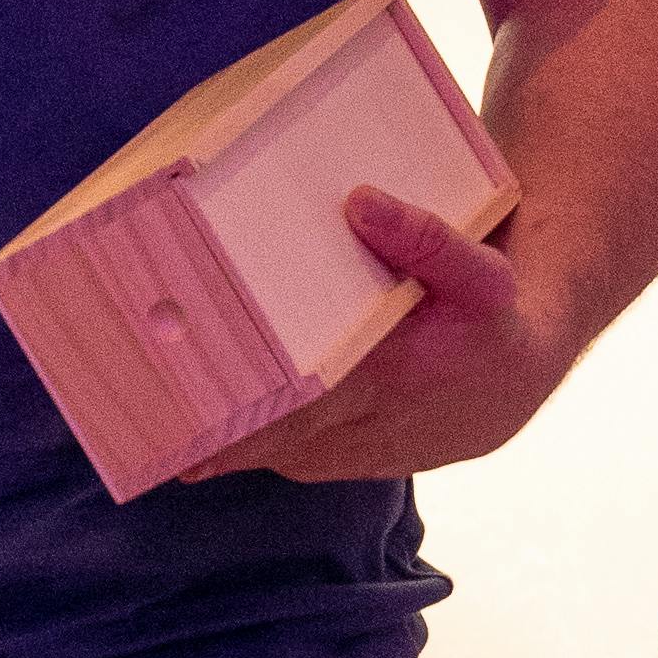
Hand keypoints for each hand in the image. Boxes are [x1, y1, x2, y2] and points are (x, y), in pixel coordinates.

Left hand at [185, 189, 577, 481]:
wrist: (514, 380)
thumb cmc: (492, 321)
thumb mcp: (481, 273)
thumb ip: (425, 238)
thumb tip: (358, 202)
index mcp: (388, 386)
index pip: (301, 412)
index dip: (243, 425)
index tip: (188, 433)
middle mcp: (360, 433)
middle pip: (269, 442)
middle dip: (208, 436)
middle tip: (143, 422)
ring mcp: (346, 453)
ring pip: (268, 452)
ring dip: (218, 438)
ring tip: (152, 407)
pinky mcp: (337, 456)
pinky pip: (280, 451)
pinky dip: (244, 438)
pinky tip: (201, 411)